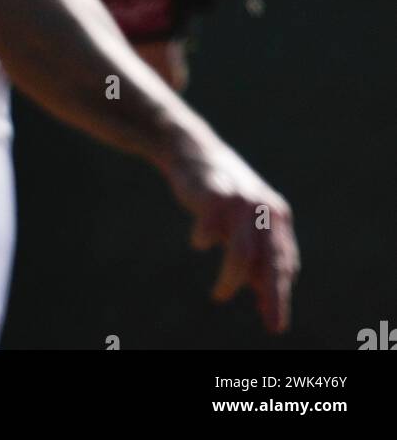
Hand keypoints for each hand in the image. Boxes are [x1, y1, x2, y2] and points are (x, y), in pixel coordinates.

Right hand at [162, 134, 299, 333]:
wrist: (193, 151)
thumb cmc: (220, 193)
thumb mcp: (245, 223)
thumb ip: (257, 253)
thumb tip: (265, 294)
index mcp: (276, 215)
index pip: (283, 262)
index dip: (280, 293)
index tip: (275, 322)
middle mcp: (264, 209)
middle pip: (272, 261)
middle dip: (274, 297)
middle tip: (274, 326)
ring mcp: (241, 201)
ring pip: (243, 253)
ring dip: (232, 280)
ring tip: (221, 295)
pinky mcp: (215, 194)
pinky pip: (211, 229)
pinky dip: (205, 240)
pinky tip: (201, 243)